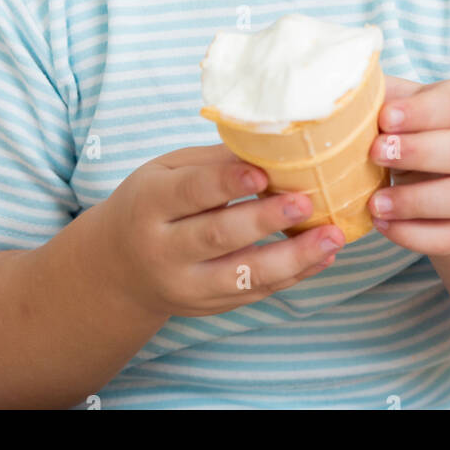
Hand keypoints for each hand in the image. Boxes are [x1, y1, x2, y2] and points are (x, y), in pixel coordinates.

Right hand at [101, 144, 345, 317]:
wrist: (117, 268)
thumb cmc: (149, 204)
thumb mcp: (165, 171)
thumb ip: (212, 162)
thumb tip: (269, 142)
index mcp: (149, 204)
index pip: (191, 193)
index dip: (227, 183)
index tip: (264, 173)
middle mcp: (164, 250)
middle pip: (219, 236)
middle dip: (266, 220)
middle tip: (307, 202)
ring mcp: (186, 285)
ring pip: (242, 276)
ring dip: (293, 258)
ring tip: (332, 238)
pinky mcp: (208, 306)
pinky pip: (254, 293)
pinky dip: (292, 276)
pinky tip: (322, 257)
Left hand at [367, 76, 449, 256]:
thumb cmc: (420, 129)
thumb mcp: (407, 104)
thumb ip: (382, 95)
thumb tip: (344, 92)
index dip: (420, 112)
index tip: (384, 118)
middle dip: (419, 153)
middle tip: (375, 155)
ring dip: (416, 202)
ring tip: (374, 202)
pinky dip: (416, 236)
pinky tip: (383, 225)